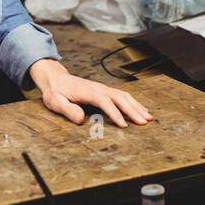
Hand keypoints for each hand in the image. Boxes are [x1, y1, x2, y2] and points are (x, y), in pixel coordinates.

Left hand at [28, 58, 151, 127]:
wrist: (55, 79)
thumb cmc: (55, 92)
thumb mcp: (56, 101)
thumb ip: (68, 110)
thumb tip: (81, 119)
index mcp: (88, 92)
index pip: (105, 102)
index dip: (115, 114)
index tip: (123, 125)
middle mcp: (99, 88)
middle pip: (120, 98)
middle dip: (133, 110)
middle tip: (144, 123)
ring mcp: (103, 89)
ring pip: (124, 96)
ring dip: (136, 106)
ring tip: (148, 118)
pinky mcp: (104, 91)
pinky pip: (122, 96)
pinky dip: (133, 103)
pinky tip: (141, 110)